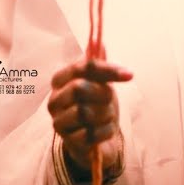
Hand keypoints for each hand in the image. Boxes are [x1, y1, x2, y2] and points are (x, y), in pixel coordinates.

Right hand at [47, 58, 133, 176]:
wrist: (94, 138)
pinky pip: (92, 134)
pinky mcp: (68, 141)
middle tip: (110, 99)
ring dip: (106, 114)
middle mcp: (54, 100)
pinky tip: (105, 129)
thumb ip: (100, 64)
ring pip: (85, 113)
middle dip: (103, 94)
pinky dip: (106, 131)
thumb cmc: (96, 104)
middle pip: (79, 89)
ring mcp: (58, 122)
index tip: (129, 74)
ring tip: (106, 115)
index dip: (106, 69)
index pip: (81, 67)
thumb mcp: (100, 82)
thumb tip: (100, 43)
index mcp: (59, 80)